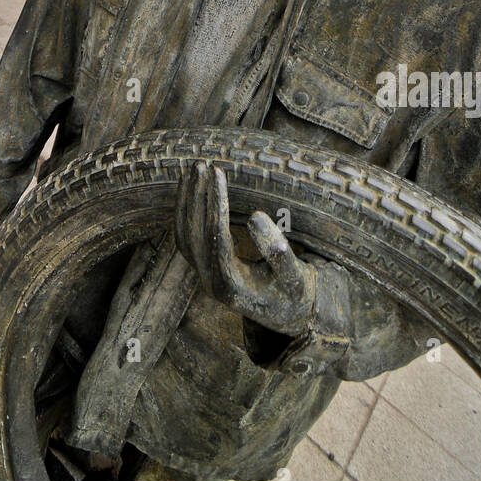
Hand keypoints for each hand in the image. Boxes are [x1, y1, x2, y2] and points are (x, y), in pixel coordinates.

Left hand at [174, 163, 316, 334]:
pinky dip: (185, 211)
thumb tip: (256, 216)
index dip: (215, 202)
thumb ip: (278, 252)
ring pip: (185, 234)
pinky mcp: (203, 269)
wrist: (287, 315)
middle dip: (197, 197)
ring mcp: (203, 276)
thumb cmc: (295, 294)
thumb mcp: (296, 277)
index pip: (215, 236)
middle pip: (194, 234)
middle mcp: (210, 282)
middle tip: (203, 165)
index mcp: (230, 285)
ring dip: (187, 201)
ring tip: (194, 170)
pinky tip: (191, 189)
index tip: (218, 173)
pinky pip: (186, 237)